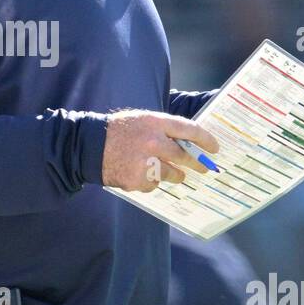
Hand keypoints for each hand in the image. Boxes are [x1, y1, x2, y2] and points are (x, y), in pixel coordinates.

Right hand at [100, 109, 219, 191]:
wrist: (88, 146)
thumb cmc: (117, 131)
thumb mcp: (141, 120)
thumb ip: (163, 129)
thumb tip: (188, 143)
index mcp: (155, 123)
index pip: (189, 130)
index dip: (205, 140)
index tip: (214, 148)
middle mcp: (153, 142)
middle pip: (185, 156)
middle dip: (198, 163)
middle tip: (204, 168)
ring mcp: (145, 162)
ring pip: (172, 174)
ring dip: (175, 175)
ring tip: (175, 174)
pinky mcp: (138, 180)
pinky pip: (154, 184)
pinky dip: (152, 181)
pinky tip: (140, 174)